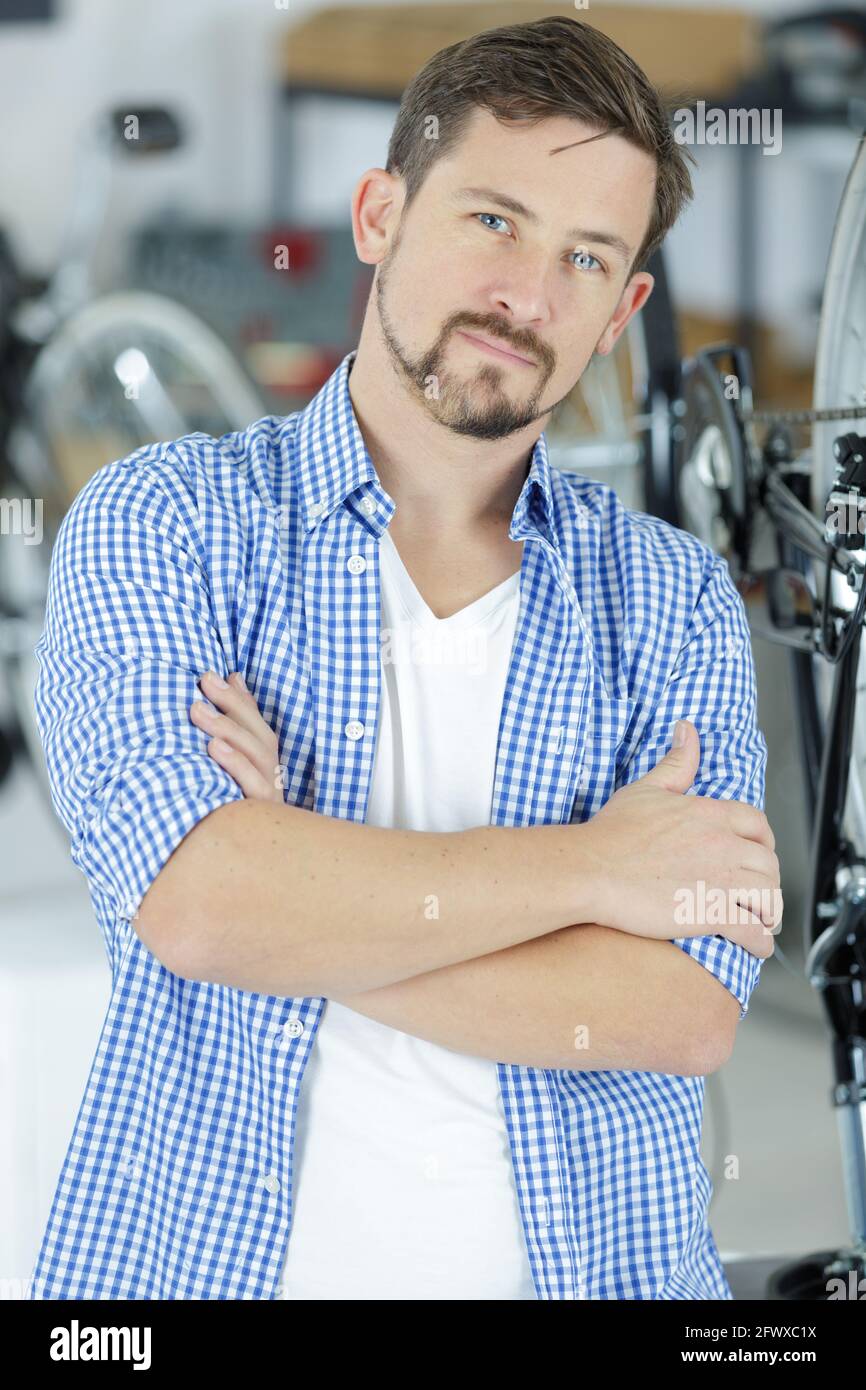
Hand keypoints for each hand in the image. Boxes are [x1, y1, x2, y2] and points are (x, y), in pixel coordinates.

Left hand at [190, 670, 283, 803]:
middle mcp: (272, 777)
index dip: (236, 698)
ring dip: (229, 729)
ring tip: (198, 710)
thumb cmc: (231, 804)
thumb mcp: (232, 762)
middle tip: (204, 682)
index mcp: (265, 764)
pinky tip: (213, 747)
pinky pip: (254, 785)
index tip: (208, 676)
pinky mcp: (262, 812)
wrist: (242, 872)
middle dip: (233, 705)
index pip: (255, 724)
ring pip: (258, 756)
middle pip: (261, 735)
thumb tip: (234, 676)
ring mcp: (271, 795)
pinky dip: (236, 764)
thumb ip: (237, 721)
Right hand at [580, 719, 780, 959]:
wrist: (591, 869)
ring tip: (762, 921)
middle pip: (768, 863)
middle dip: (767, 879)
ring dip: (769, 911)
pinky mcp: (710, 913)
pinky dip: (760, 941)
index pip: (758, 825)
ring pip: (768, 896)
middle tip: (758, 892)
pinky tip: (755, 946)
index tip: (758, 854)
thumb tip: (687, 730)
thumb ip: (675, 763)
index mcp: (710, 814)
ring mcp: (719, 880)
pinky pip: (752, 929)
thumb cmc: (611, 833)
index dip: (764, 842)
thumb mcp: (646, 789)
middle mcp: (722, 845)